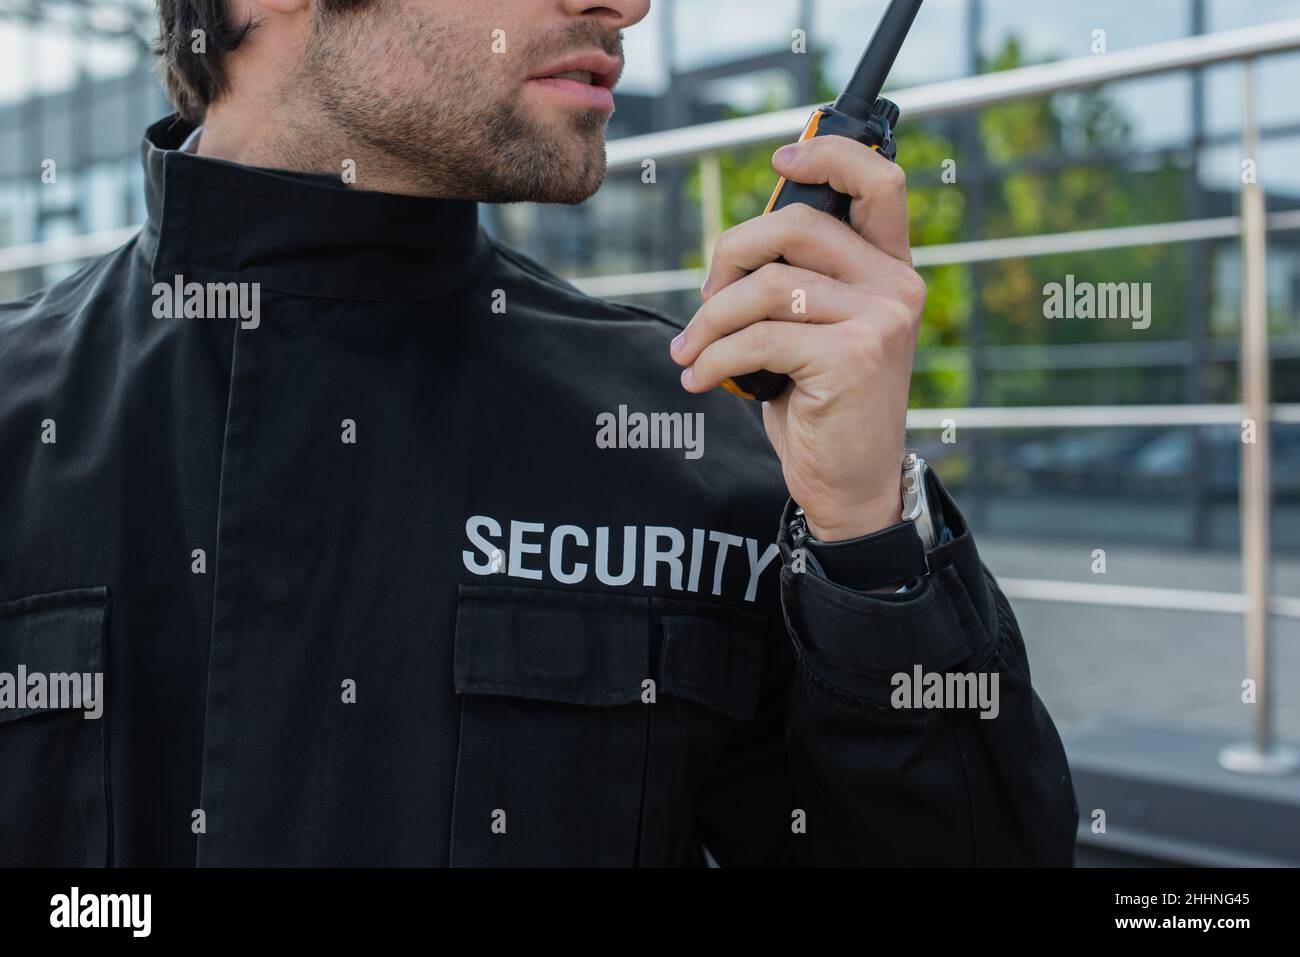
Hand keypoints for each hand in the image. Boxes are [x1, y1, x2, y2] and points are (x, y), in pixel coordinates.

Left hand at [669, 134, 924, 541]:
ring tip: (691, 351)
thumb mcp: (814, 330)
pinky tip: (700, 379)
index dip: (828, 153)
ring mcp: (879, 321)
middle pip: (796, 225)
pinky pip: (759, 337)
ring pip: (768, 286)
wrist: (851, 483)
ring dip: (711, 320)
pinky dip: (714, 357)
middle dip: (731, 253)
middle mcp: (896, 286)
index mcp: (889, 268)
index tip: (778, 159)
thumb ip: (797, 278)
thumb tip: (736, 243)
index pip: (879, 181)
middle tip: (706, 298)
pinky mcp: (852, 359)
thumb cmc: (822, 403)